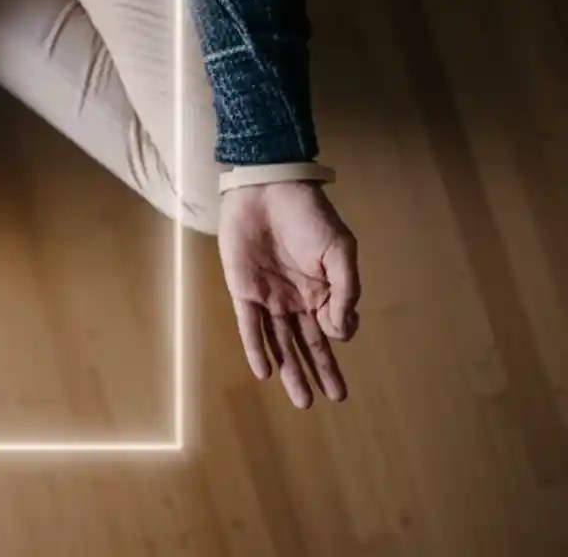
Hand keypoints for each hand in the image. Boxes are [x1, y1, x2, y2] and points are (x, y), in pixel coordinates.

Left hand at [217, 180, 360, 407]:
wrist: (267, 189)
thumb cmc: (309, 215)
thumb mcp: (340, 251)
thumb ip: (346, 292)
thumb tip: (342, 334)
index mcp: (324, 288)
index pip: (335, 324)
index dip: (341, 332)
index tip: (341, 330)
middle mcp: (297, 298)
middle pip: (309, 342)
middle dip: (321, 372)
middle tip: (333, 399)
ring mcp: (270, 296)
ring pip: (281, 342)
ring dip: (292, 370)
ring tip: (304, 401)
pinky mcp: (243, 290)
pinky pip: (249, 326)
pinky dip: (257, 349)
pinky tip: (266, 373)